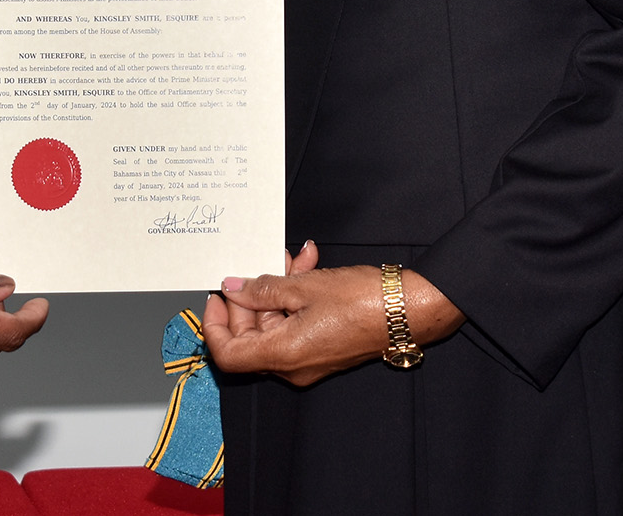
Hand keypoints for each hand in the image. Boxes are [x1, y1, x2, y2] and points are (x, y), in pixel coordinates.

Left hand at [202, 259, 462, 386]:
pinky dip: (293, 296)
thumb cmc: (362, 301)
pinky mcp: (321, 346)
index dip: (214, 324)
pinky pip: (294, 323)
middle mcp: (292, 365)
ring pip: (274, 323)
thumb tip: (232, 288)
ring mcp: (307, 358)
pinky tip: (305, 265)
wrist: (408, 310)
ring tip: (291, 258)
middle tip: (261, 263)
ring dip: (275, 288)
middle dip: (250, 295)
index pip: (228, 354)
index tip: (216, 295)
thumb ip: (262, 288)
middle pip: (249, 335)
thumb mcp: (304, 287)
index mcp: (283, 355)